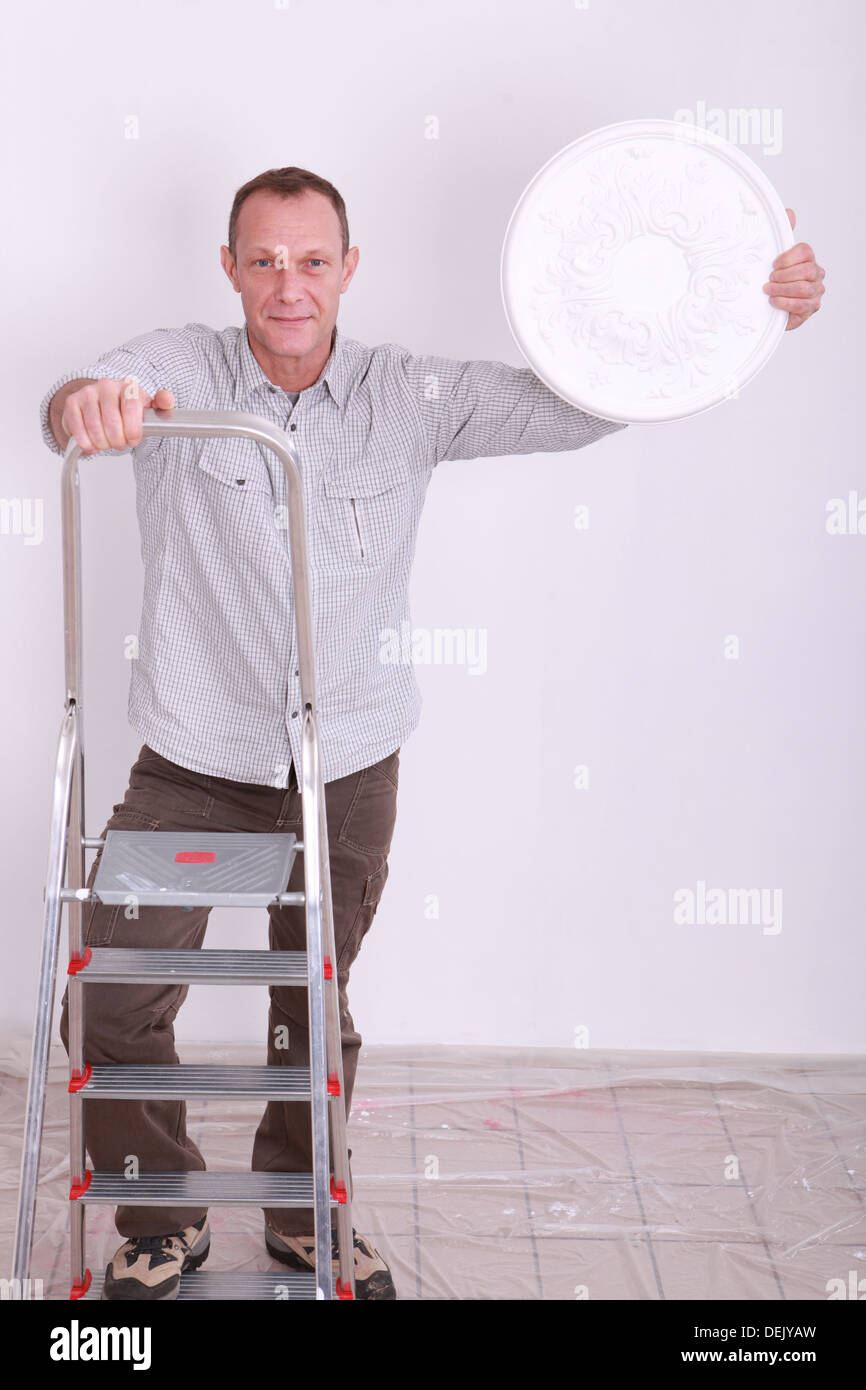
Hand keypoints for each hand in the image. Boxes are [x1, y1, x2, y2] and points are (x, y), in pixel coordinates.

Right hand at [61, 378, 175, 454]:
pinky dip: (86, 443)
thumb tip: (167, 400)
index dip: (133, 430)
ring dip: (103, 443)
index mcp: (128, 386)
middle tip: (120, 442)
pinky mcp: (72, 403)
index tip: (133, 439)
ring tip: (108, 442)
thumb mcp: (147, 407)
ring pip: (94, 428)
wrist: (101, 404)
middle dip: (118, 440)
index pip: (131, 408)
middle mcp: (107, 385)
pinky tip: (93, 444)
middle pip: (112, 423)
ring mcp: (88, 393)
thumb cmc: (126, 409)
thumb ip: (162, 404)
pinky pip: (78, 430)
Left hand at [763, 209, 824, 330]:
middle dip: (783, 276)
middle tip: (769, 280)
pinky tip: (773, 301)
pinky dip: (785, 303)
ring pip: (803, 288)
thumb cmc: (772, 281)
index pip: (805, 251)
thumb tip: (789, 213)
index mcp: (808, 259)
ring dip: (782, 289)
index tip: (773, 264)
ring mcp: (816, 292)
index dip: (787, 258)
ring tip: (768, 291)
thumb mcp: (772, 259)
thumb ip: (781, 236)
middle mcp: (816, 274)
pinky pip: (801, 305)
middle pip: (805, 270)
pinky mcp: (811, 308)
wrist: (767, 308)